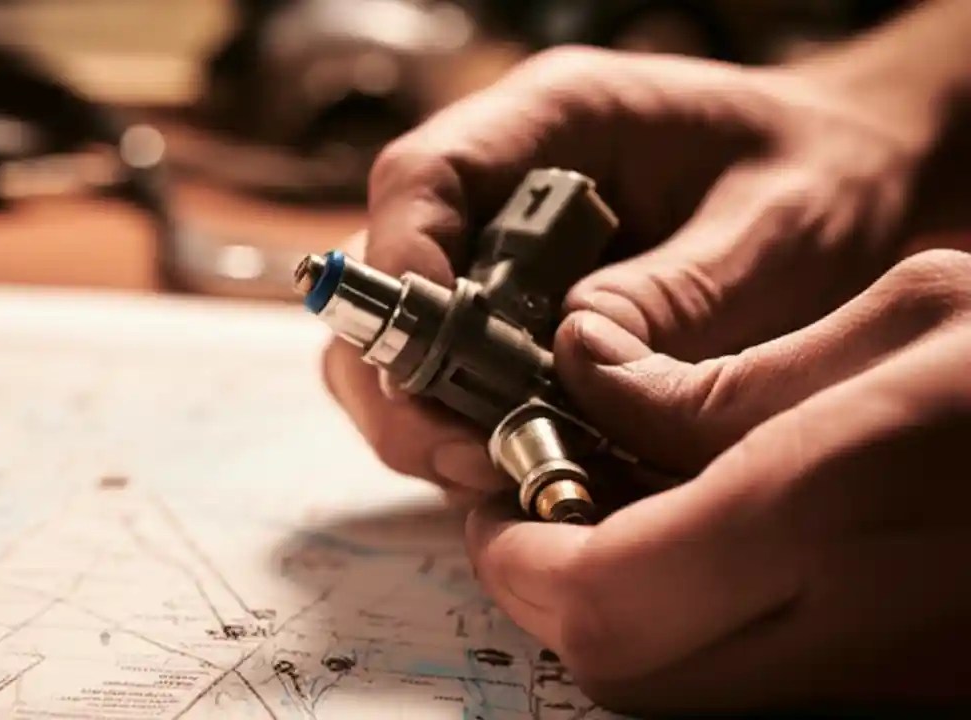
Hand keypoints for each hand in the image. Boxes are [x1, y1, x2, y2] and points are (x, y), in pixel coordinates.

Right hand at [322, 45, 931, 497]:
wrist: (849, 178)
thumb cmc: (821, 179)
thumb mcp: (777, 233)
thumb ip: (675, 293)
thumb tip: (564, 361)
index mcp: (555, 119)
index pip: (424, 176)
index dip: (400, 266)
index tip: (424, 361)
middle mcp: (500, 182)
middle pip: (383, 273)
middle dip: (406, 373)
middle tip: (471, 451)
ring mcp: (494, 249)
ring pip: (396, 337)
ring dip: (427, 412)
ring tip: (501, 465)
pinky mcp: (507, 312)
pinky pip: (444, 374)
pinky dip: (464, 427)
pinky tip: (523, 454)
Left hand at [467, 249, 970, 713]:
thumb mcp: (915, 312)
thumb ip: (728, 375)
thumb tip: (589, 379)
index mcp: (835, 506)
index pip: (601, 593)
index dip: (517, 556)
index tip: (500, 504)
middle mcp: (860, 633)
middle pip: (621, 666)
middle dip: (554, 591)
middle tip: (552, 513)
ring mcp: (894, 686)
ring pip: (677, 693)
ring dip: (624, 617)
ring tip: (633, 528)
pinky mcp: (914, 696)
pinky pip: (755, 690)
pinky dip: (702, 634)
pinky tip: (722, 564)